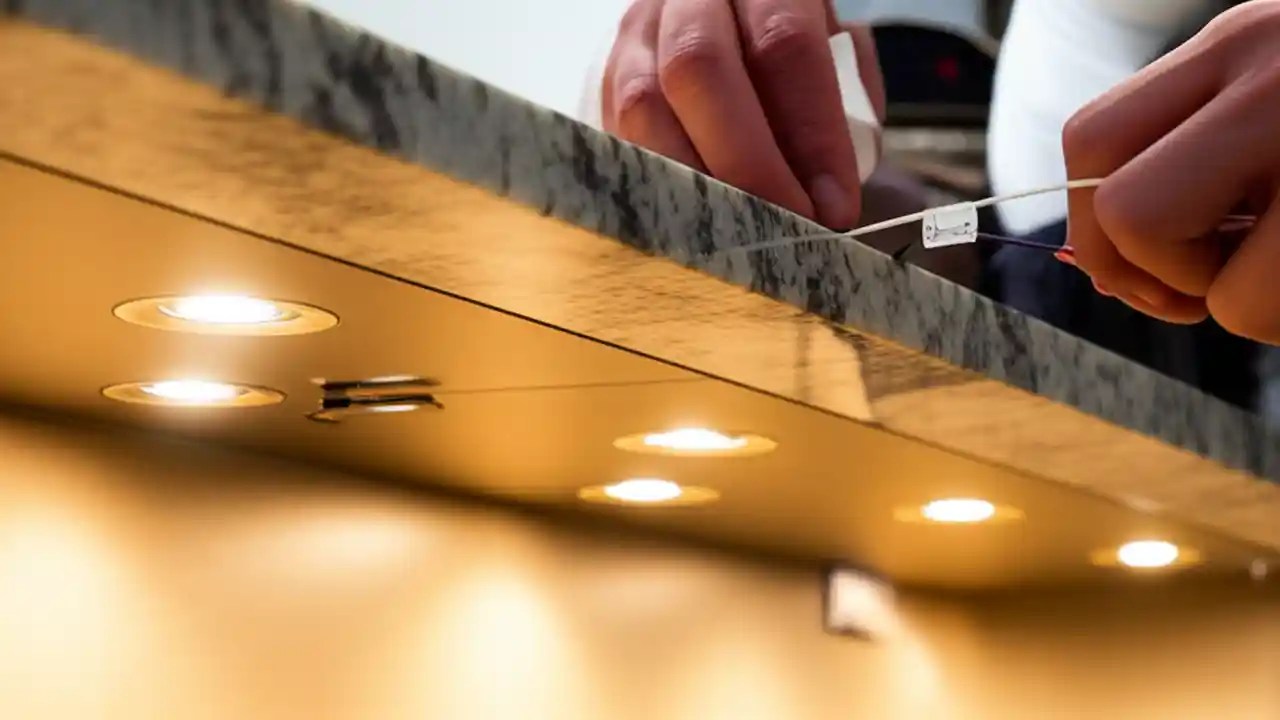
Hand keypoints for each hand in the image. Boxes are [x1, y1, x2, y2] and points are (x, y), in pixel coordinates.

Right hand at [601, 0, 885, 228]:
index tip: (833, 207)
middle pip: (699, 68)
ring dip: (696, 186)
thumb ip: (837, 113)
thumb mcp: (832, 61)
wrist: (723, 26)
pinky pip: (618, 143)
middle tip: (783, 227)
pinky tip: (700, 226)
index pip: (783, 44)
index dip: (810, 133)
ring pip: (642, 108)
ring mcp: (634, 38)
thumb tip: (824, 204)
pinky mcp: (603, 84)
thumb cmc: (791, 56)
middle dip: (746, 164)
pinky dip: (663, 193)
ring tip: (740, 236)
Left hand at [1063, 0, 1279, 342]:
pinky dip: (1279, 319)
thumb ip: (1197, 161)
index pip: (1091, 140)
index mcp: (1240, 45)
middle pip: (1112, 204)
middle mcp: (1266, 66)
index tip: (1161, 262)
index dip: (1100, 229)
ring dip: (1233, 301)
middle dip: (1144, 274)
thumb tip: (1096, 267)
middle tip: (1218, 281)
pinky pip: (1254, 304)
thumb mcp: (1277, 113)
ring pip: (1176, 256)